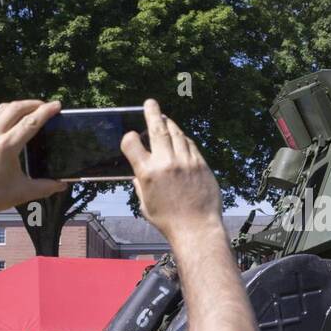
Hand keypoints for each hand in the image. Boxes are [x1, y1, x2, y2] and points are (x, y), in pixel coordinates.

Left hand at [0, 100, 67, 217]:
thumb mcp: (22, 193)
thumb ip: (45, 187)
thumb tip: (61, 184)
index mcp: (7, 147)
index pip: (31, 122)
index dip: (46, 111)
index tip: (56, 105)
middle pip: (16, 108)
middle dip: (33, 104)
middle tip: (44, 106)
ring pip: (0, 108)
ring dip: (16, 106)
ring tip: (26, 110)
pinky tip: (2, 116)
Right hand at [120, 99, 222, 242]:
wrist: (196, 228)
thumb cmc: (168, 220)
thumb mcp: (145, 203)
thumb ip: (140, 183)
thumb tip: (138, 170)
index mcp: (147, 173)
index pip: (132, 142)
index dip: (129, 137)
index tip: (132, 137)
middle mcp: (166, 163)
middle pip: (157, 128)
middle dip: (152, 112)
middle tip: (150, 103)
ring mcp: (185, 162)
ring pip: (176, 133)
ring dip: (169, 124)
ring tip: (165, 119)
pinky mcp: (201, 164)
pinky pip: (190, 144)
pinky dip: (183, 138)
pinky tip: (180, 137)